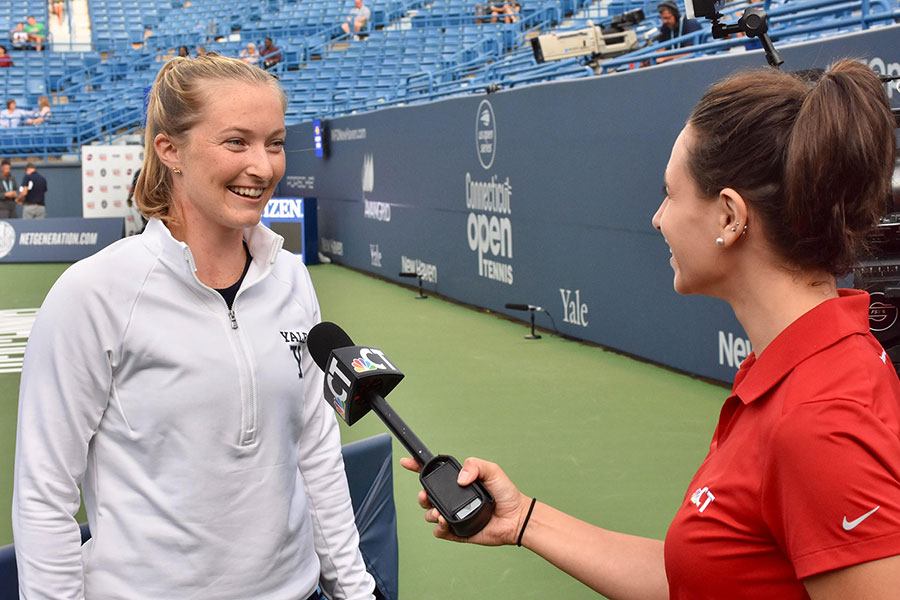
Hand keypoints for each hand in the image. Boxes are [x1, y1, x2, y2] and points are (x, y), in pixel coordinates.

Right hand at [399, 455, 530, 545]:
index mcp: (458, 482)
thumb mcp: (492, 471)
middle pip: (426, 495)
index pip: (434, 474)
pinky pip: (440, 531)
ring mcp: (454, 515)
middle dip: (421, 495)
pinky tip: (445, 523)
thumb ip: (475, 465)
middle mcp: (453, 498)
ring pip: (430, 514)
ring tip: (439, 513)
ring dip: (430, 512)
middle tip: (425, 495)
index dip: (418, 467)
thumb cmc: (506, 494)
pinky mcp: (457, 532)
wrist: (516, 518)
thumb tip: (460, 479)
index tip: (407, 461)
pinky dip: (438, 527)